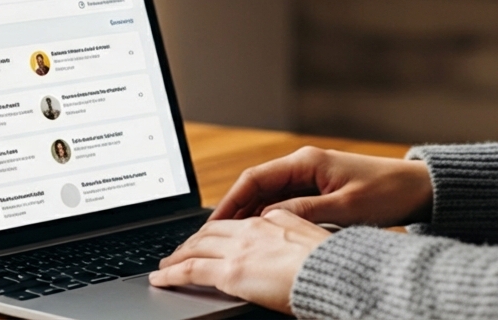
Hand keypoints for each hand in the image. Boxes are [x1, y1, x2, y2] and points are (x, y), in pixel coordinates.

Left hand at [149, 210, 329, 313]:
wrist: (335, 274)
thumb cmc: (332, 263)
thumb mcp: (313, 237)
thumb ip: (291, 232)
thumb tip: (281, 237)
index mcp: (273, 219)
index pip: (235, 222)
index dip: (215, 231)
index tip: (207, 238)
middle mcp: (252, 228)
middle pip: (210, 231)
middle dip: (191, 241)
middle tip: (178, 251)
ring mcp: (240, 249)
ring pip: (196, 247)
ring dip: (177, 255)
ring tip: (166, 265)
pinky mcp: (231, 272)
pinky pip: (191, 270)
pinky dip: (172, 273)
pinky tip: (161, 278)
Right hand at [210, 145, 432, 226]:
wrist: (418, 188)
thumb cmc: (388, 192)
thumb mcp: (345, 208)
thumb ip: (306, 212)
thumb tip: (269, 221)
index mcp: (306, 162)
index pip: (254, 179)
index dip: (230, 202)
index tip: (212, 224)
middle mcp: (304, 166)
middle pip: (256, 189)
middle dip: (233, 213)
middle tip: (210, 240)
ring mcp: (311, 179)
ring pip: (268, 199)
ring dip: (249, 220)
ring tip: (228, 245)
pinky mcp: (319, 192)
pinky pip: (284, 206)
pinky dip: (270, 222)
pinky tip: (260, 241)